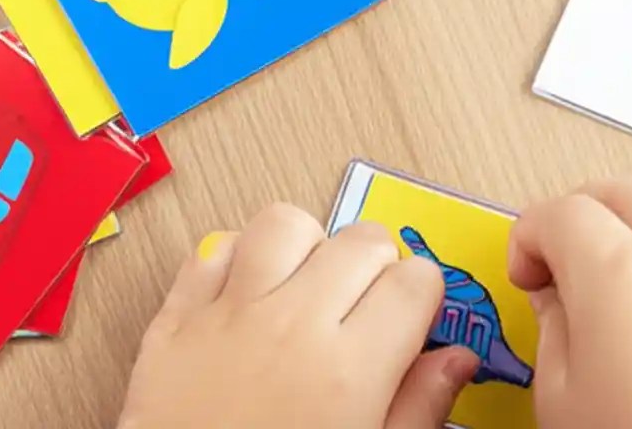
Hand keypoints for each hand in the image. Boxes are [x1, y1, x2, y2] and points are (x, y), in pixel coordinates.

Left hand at [118, 203, 480, 428]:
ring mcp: (228, 315)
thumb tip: (456, 359)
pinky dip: (234, 260)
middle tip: (365, 306)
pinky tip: (247, 296)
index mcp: (350, 370)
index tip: (411, 318)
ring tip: (305, 286)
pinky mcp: (175, 319)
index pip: (416, 280)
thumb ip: (418, 408)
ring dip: (305, 247)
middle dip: (376, 265)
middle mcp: (292, 325)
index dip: (422, 294)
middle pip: (361, 240)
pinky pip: (212, 249)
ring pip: (285, 223)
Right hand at [509, 178, 631, 428]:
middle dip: (589, 210)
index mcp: (619, 276)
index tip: (527, 266)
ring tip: (628, 277)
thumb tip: (557, 299)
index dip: (530, 235)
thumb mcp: (561, 399)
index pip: (560, 212)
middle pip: (629, 190)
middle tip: (568, 250)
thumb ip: (552, 329)